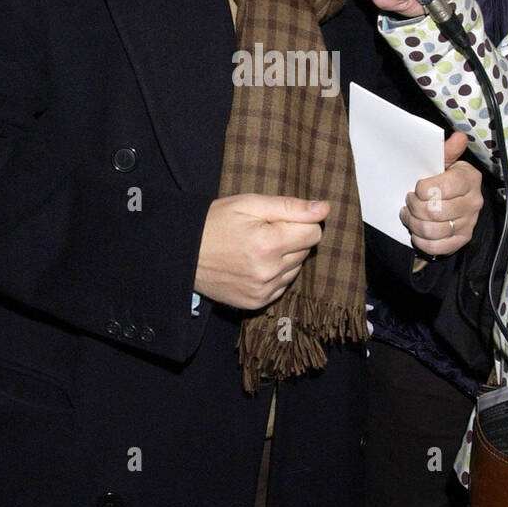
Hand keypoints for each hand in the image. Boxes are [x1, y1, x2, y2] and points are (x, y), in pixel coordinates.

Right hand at [195, 194, 329, 309]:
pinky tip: (253, 264)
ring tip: (256, 247)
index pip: (314, 233)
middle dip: (291, 238)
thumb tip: (324, 208)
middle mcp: (269, 271)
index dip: (301, 221)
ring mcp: (262, 290)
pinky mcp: (256, 302)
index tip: (280, 219)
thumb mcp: (250, 203)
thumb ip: (290, 206)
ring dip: (284, 258)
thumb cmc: (215, 222)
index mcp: (269, 243)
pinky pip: (282, 286)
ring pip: (295, 269)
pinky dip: (274, 274)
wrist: (183, 253)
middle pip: (305, 251)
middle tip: (263, 231)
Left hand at [400, 132, 482, 254]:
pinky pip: (435, 247)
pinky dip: (420, 240)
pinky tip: (416, 229)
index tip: (417, 187)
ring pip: (432, 230)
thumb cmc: (444, 177)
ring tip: (410, 214)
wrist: (455, 199)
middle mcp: (473, 202)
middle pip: (434, 212)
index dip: (422, 190)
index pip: (441, 188)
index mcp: (469, 179)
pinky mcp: (462, 240)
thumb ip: (447, 151)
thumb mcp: (444, 162)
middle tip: (410, 200)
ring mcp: (469, 223)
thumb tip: (459, 137)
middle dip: (414, 206)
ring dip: (414, 223)